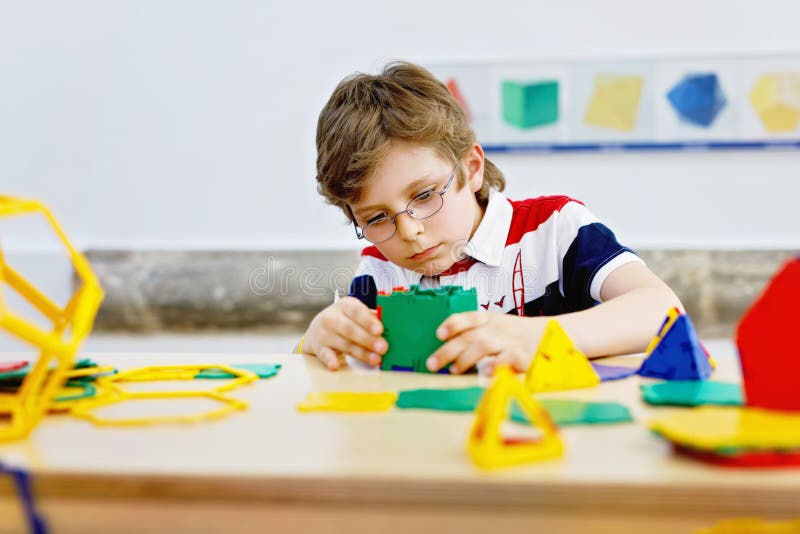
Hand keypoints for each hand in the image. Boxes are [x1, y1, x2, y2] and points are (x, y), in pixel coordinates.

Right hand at [302, 297, 386, 370]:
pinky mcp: (319, 348)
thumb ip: (371, 317)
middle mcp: (332, 318)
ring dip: (361, 353)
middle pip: (350, 329)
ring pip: (344, 344)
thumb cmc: (344, 320)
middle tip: (383, 348)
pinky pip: (325, 355)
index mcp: (345, 305)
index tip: (379, 330)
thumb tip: (391, 324)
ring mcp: (324, 333)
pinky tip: (336, 365)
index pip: (357, 311)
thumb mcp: (355, 313)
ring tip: (376, 359)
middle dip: (368, 340)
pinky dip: (330, 360)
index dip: (368, 321)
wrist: (317, 328)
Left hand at [426, 312, 548, 373]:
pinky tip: (484, 374)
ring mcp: (510, 341)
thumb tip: (446, 353)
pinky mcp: (524, 356)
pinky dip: (495, 366)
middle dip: (448, 350)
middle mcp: (499, 328)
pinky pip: (508, 359)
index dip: (453, 324)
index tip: (439, 334)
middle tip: (432, 364)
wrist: (555, 335)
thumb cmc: (519, 335)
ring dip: (466, 358)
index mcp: (491, 319)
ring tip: (453, 371)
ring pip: (484, 345)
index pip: (470, 317)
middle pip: (470, 336)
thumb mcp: (498, 327)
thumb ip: (476, 335)